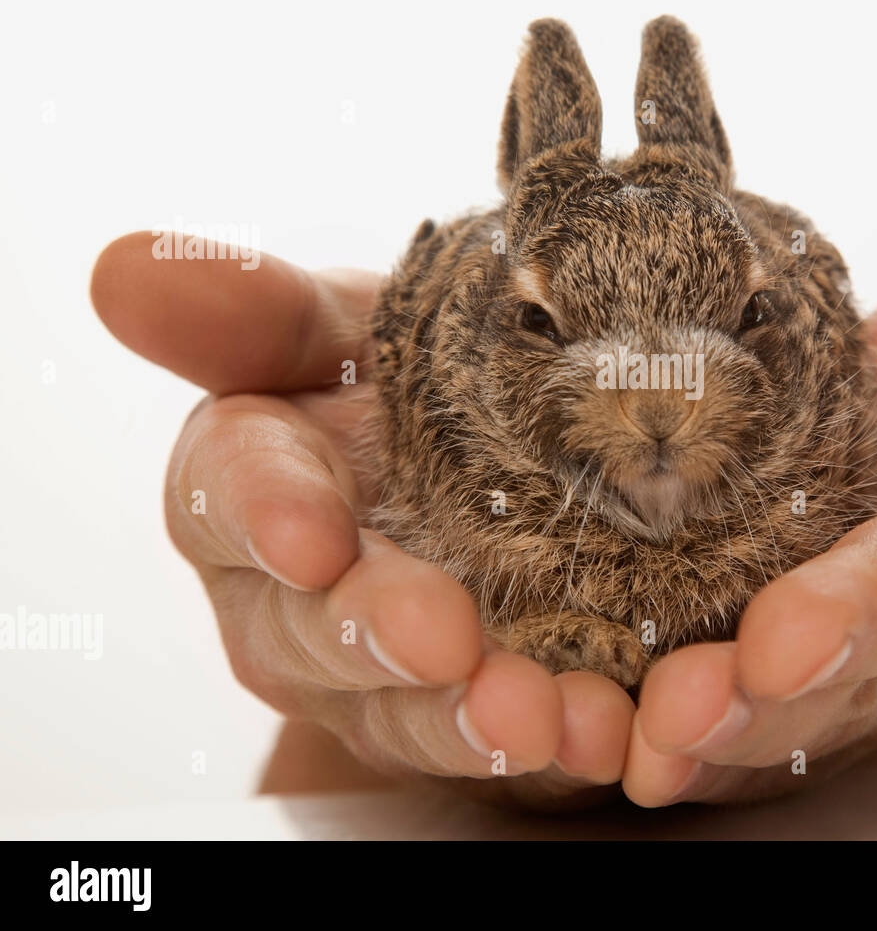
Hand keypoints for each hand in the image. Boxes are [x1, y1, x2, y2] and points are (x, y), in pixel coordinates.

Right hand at [91, 244, 633, 809]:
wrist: (520, 452)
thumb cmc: (418, 378)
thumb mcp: (355, 327)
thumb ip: (264, 310)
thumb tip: (126, 266)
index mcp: (259, 484)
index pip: (229, 494)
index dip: (263, 513)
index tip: (309, 535)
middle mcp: (304, 599)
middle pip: (311, 633)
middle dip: (371, 636)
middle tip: (439, 636)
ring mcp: (390, 675)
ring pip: (409, 714)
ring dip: (467, 721)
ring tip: (536, 714)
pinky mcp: (478, 714)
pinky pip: (511, 749)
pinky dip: (565, 743)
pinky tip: (611, 733)